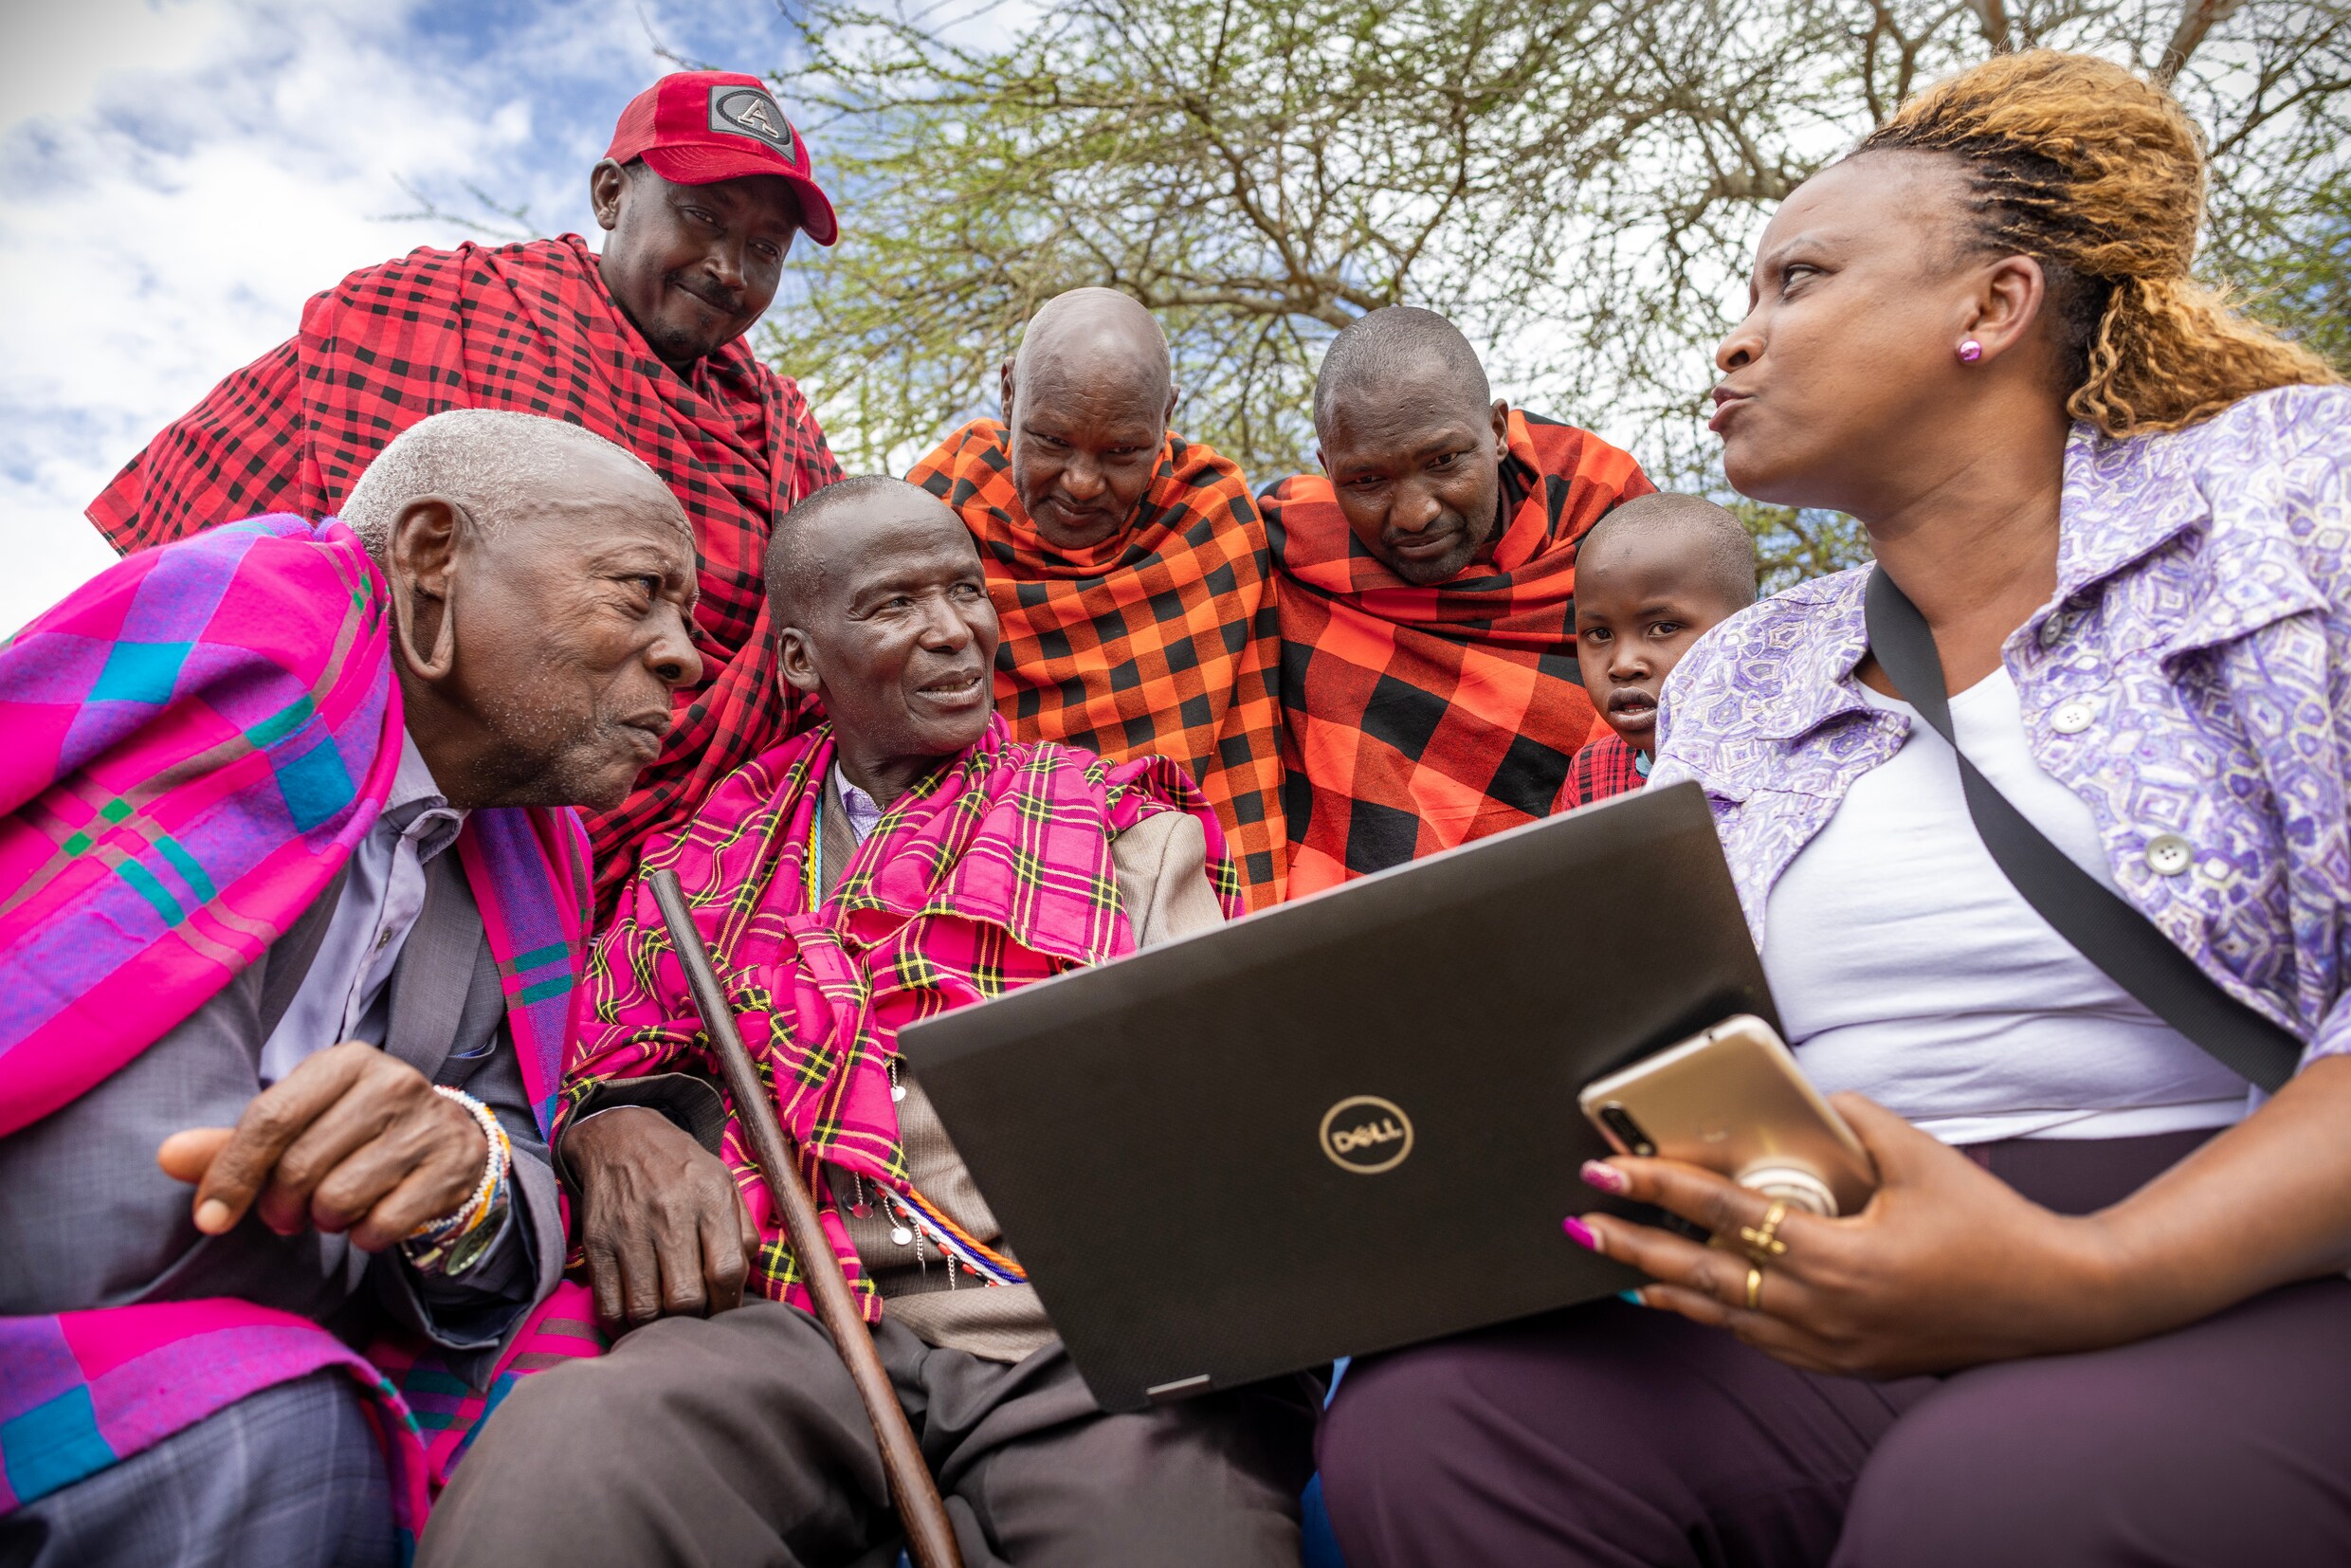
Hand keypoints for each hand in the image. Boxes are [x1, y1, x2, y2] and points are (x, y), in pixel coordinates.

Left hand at [155, 1041, 486, 1252]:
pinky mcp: (453, 1165)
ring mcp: (429, 1123)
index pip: (271, 1118)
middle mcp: (393, 1082)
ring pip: (340, 1199)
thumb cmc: (352, 1132)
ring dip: (324, 1221)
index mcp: (345, 1061)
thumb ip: (233, 1144)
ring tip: (334, 1208)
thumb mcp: (298, 1125)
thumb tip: (165, 1158)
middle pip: (301, 1167)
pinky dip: (364, 1236)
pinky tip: (371, 1217)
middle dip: (280, 1207)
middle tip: (287, 1214)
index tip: (209, 1219)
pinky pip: (383, 1224)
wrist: (445, 1138)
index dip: (233, 1174)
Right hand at [565, 1105, 758, 1330]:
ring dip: (659, 1327)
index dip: (730, 1304)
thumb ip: (743, 1230)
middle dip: (695, 1319)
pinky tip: (635, 1322)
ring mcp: (630, 1230)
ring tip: (668, 1322)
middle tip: (696, 1318)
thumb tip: (745, 1281)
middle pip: (686, 1298)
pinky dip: (622, 1324)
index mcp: (710, 1198)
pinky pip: (608, 1303)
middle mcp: (670, 1214)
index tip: (725, 1311)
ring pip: (645, 1308)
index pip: (727, 1270)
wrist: (622, 1138)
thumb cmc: (683, 1169)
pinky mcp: (598, 1242)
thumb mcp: (725, 1182)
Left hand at [1566, 1095, 2124, 1377]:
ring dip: (1664, 1283)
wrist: (2056, 1305)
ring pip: (1723, 1316)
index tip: (1609, 1168)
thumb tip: (1802, 1099)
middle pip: (1702, 1275)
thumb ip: (1851, 1121)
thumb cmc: (1992, 1226)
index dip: (1659, 1187)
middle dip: (1632, 1242)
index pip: (1723, 1215)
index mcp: (1837, 1257)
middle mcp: (1823, 1311)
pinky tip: (1684, 1295)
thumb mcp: (1919, 1156)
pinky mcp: (1843, 1363)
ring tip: (1613, 1258)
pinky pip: (1758, 1340)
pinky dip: (1714, 1314)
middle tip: (1581, 1219)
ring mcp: (1831, 1346)